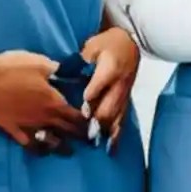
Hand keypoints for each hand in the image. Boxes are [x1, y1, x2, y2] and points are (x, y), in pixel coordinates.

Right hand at [0, 51, 87, 151]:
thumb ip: (57, 70)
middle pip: (66, 130)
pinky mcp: (12, 129)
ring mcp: (28, 126)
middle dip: (79, 136)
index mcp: (54, 101)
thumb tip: (67, 71)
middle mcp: (44, 117)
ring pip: (49, 141)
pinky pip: (27, 143)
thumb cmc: (13, 68)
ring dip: (60, 147)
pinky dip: (37, 149)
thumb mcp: (40, 63)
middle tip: (89, 142)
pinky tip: (41, 151)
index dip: (88, 122)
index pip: (76, 116)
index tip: (96, 126)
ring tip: (67, 151)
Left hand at [81, 27, 139, 152]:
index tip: (82, 109)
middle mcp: (120, 83)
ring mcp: (124, 93)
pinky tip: (111, 148)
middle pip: (110, 105)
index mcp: (111, 67)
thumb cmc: (106, 43)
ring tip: (96, 144)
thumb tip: (62, 74)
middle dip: (98, 120)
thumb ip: (79, 61)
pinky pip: (123, 119)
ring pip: (117, 115)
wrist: (129, 43)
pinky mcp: (126, 100)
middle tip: (85, 134)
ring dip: (106, 130)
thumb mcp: (91, 46)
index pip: (100, 85)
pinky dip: (117, 134)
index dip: (91, 97)